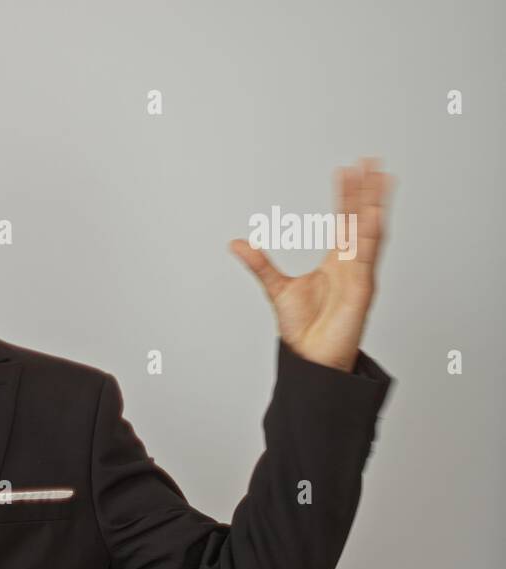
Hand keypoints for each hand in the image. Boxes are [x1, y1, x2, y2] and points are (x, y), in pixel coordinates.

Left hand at [229, 157, 392, 372]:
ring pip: (370, 232)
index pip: (343, 220)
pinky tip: (372, 214)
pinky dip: (370, 235)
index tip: (346, 170)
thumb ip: (259, 264)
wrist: (312, 360)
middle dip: (366, 191)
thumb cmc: (304, 330)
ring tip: (379, 177)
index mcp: (337, 262)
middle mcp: (352, 265)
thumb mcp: (276, 288)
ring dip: (374, 205)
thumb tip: (236, 244)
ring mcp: (360, 275)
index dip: (345, 195)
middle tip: (370, 161)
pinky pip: (367, 257)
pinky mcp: (362, 289)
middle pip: (361, 219)